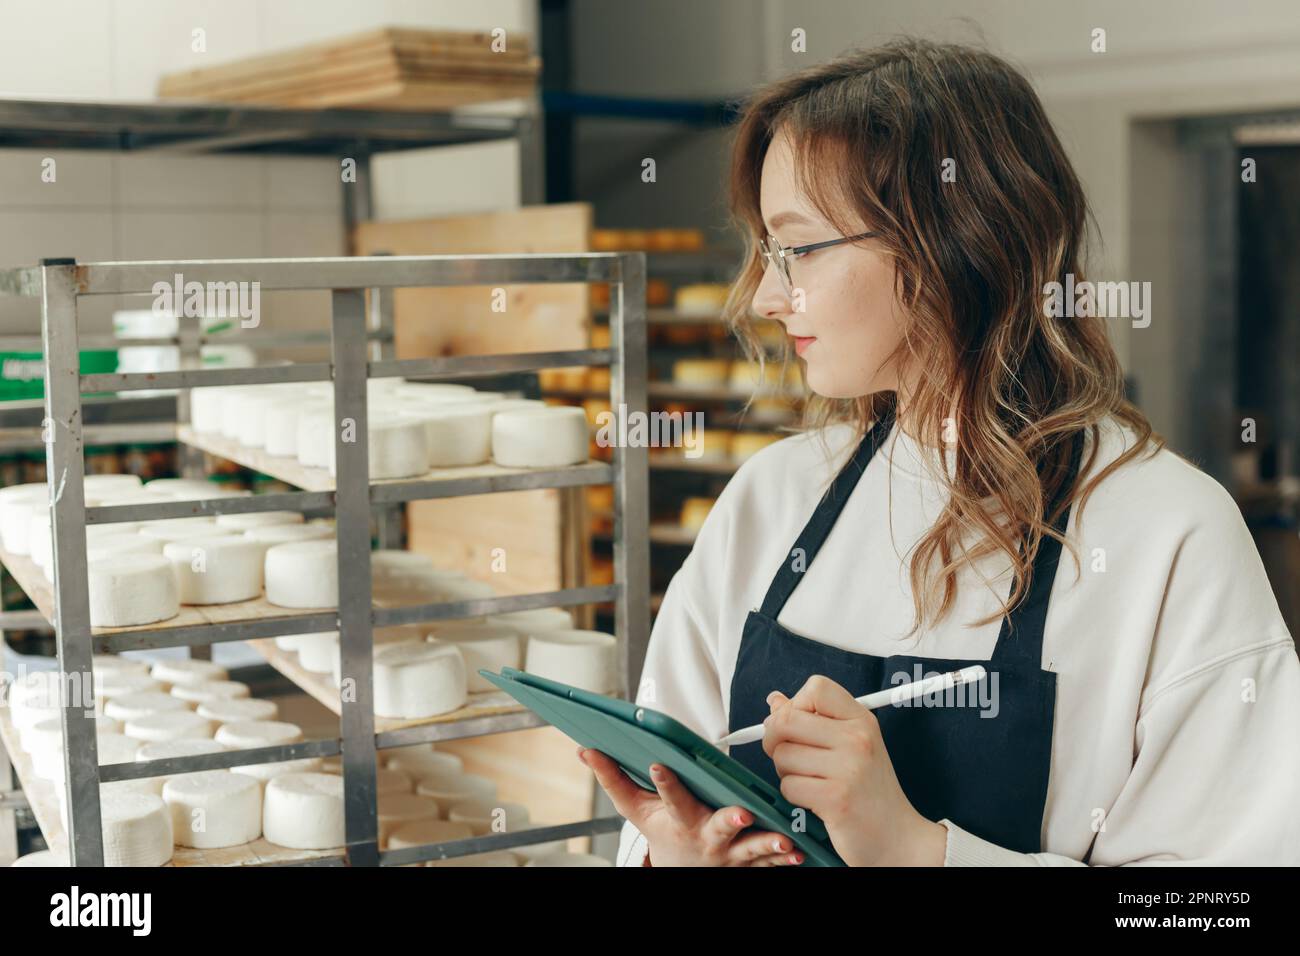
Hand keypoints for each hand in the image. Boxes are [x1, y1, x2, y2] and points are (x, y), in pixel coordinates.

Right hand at [578, 747, 804, 865]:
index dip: (664, 782)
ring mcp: (730, 853)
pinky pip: (770, 862)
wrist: (683, 871)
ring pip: (751, 849)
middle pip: (717, 828)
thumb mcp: (635, 811)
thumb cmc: (662, 833)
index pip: (669, 797)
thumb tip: (585, 750)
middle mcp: (705, 837)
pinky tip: (799, 853)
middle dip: (728, 821)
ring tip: (785, 840)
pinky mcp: (750, 862)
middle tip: (741, 813)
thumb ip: (613, 779)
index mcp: (678, 819)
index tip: (659, 765)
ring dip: (767, 844)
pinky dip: (784, 858)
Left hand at [763, 675, 947, 865]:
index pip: (816, 687)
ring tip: (810, 780)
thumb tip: (775, 701)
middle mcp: (857, 738)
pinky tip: (815, 799)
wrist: (897, 837)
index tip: (799, 725)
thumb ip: (813, 720)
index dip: (796, 704)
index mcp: (861, 720)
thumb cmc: (870, 791)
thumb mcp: (850, 745)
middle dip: (775, 739)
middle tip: (789, 755)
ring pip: (782, 755)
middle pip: (786, 719)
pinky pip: (788, 785)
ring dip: (785, 771)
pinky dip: (793, 795)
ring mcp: (849, 768)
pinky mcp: (836, 798)